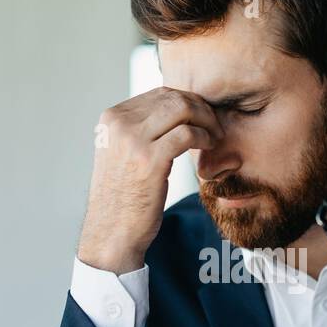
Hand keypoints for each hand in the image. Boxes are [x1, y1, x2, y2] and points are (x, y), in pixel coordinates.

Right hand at [77, 87, 223, 273]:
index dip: (188, 101)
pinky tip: (209, 146)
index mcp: (111, 118)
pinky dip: (204, 137)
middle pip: (173, 97)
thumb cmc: (122, 197)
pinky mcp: (150, 160)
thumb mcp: (121, 153)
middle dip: (201, 108)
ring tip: (215, 135)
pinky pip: (188, 134)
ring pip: (182, 109)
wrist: (111, 232)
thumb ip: (139, 130)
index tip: (202, 116)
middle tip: (215, 124)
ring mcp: (133, 141)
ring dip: (206, 120)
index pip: (159, 94)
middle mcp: (119, 124)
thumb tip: (172, 109)